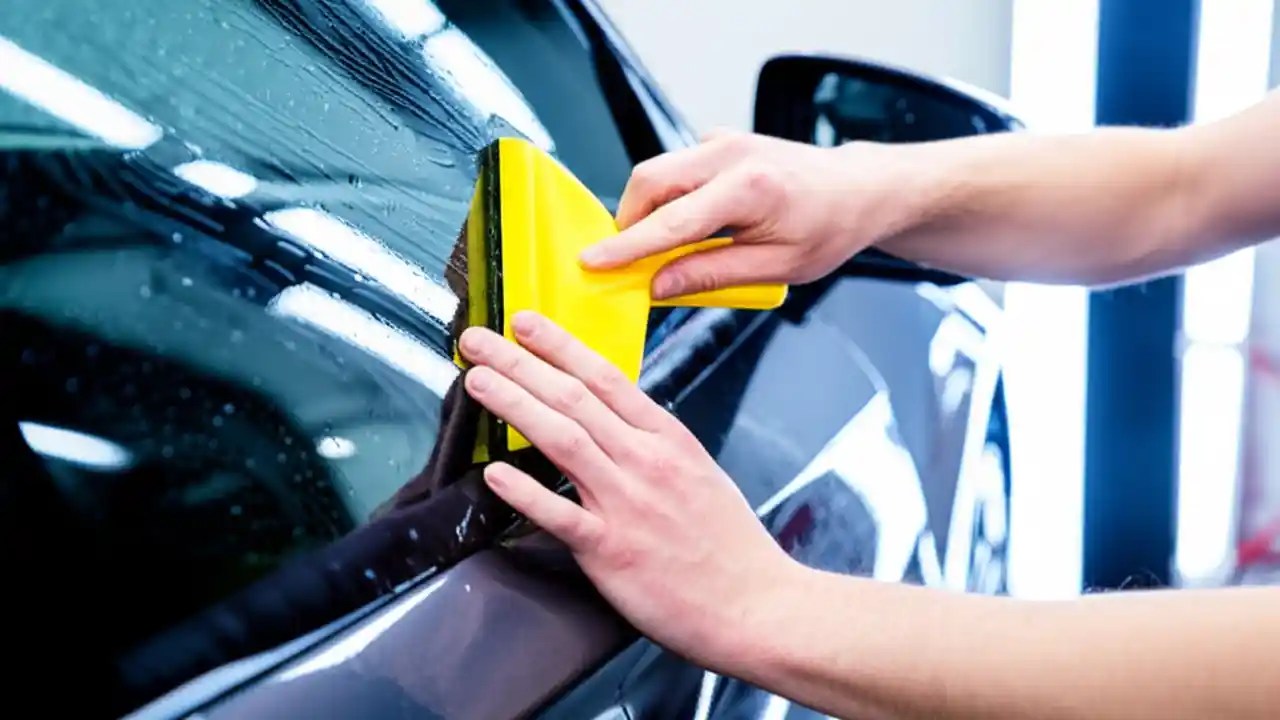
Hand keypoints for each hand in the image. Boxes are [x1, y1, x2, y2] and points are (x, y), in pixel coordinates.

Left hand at [457, 310, 801, 667]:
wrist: (758, 605)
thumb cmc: (729, 545)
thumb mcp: (698, 472)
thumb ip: (653, 444)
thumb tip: (611, 420)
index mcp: (668, 440)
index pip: (605, 378)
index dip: (560, 346)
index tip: (525, 322)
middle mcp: (645, 462)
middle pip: (573, 398)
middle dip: (519, 362)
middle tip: (478, 340)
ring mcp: (628, 504)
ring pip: (562, 440)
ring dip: (514, 405)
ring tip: (477, 381)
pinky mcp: (612, 551)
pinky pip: (561, 515)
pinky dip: (526, 492)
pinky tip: (494, 472)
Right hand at [579, 130, 929, 298]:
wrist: (857, 190)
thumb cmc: (828, 228)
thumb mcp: (777, 267)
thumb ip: (713, 274)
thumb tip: (659, 285)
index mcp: (748, 188)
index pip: (670, 222)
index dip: (626, 246)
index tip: (592, 262)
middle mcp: (730, 155)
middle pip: (649, 181)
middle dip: (628, 222)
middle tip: (626, 262)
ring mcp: (723, 142)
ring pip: (657, 172)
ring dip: (647, 211)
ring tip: (660, 249)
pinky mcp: (719, 142)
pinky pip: (675, 169)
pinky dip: (667, 199)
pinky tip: (687, 225)